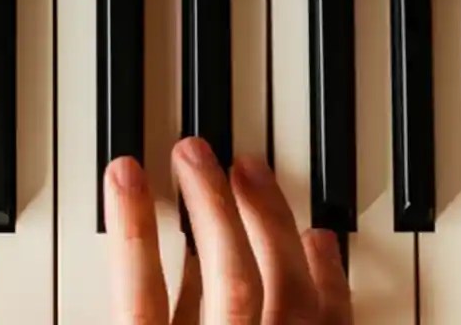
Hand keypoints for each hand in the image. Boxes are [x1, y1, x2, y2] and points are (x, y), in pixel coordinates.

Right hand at [104, 138, 351, 324]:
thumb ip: (133, 318)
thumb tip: (128, 278)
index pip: (141, 299)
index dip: (132, 229)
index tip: (125, 172)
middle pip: (232, 281)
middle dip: (212, 206)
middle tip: (191, 152)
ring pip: (292, 292)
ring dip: (272, 221)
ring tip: (250, 169)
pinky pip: (335, 322)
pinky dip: (330, 277)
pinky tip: (317, 239)